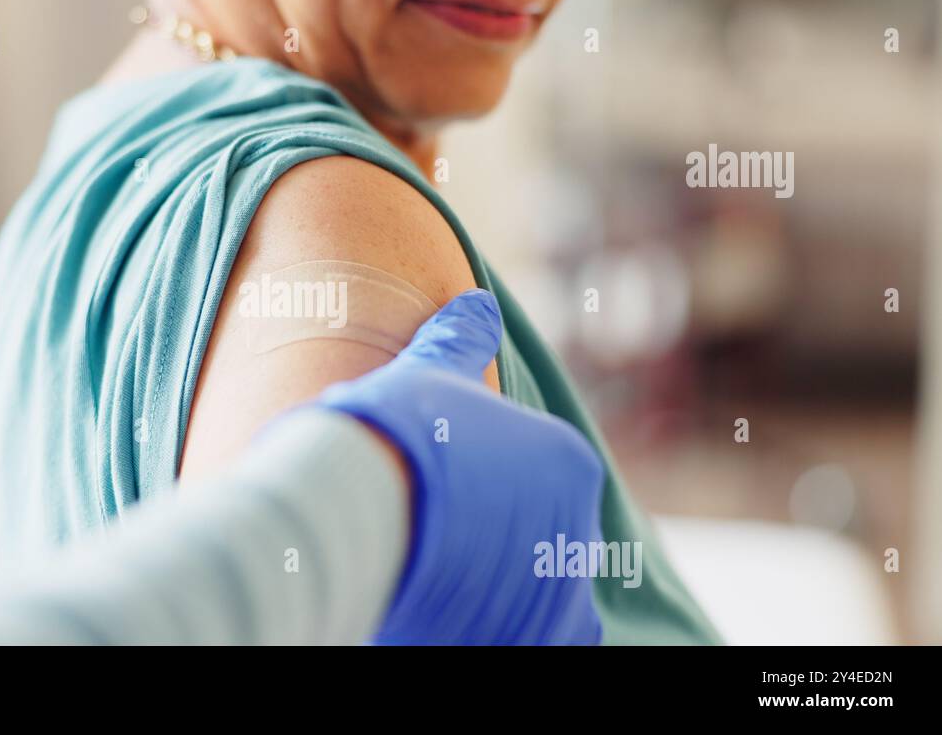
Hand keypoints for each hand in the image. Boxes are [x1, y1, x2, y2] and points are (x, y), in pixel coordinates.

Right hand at [316, 289, 604, 644]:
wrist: (363, 503)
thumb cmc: (395, 433)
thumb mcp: (429, 373)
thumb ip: (461, 340)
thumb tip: (478, 300)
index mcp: (565, 462)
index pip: (531, 484)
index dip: (475, 491)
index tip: (432, 495)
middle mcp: (577, 529)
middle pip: (536, 542)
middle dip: (490, 545)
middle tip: (430, 543)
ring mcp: (556, 592)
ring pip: (538, 597)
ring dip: (499, 593)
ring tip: (439, 580)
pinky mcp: (531, 639)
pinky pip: (534, 640)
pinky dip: (499, 629)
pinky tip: (454, 615)